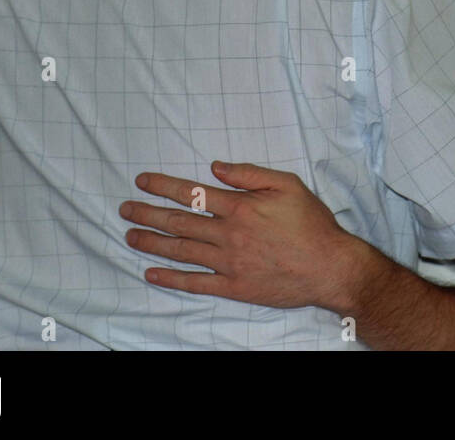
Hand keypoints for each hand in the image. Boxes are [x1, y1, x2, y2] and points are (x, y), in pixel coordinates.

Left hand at [119, 161, 358, 311]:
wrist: (329, 266)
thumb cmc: (312, 223)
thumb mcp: (288, 185)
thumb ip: (250, 174)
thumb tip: (216, 167)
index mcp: (240, 207)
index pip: (191, 194)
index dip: (163, 186)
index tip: (142, 182)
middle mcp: (228, 234)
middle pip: (179, 222)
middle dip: (148, 214)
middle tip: (125, 209)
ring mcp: (229, 263)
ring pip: (181, 251)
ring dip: (152, 242)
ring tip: (130, 235)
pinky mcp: (234, 287)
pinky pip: (196, 283)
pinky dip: (171, 279)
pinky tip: (152, 273)